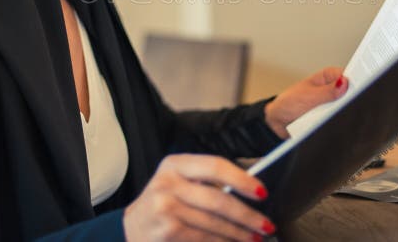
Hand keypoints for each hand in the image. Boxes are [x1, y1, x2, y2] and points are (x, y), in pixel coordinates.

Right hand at [123, 154, 275, 241]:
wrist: (131, 228)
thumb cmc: (163, 203)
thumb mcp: (178, 181)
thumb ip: (207, 181)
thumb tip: (250, 192)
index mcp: (174, 164)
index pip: (215, 166)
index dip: (242, 179)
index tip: (262, 192)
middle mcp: (168, 183)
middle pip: (218, 199)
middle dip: (247, 215)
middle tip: (266, 224)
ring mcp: (165, 208)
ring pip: (214, 223)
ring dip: (239, 234)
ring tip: (255, 237)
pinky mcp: (167, 232)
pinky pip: (204, 238)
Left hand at [264, 66, 347, 138]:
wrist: (278, 122)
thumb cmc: (288, 103)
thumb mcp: (309, 96)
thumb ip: (327, 92)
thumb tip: (344, 84)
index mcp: (328, 77)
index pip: (348, 76)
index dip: (355, 83)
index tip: (358, 91)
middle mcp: (332, 89)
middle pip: (350, 94)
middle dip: (349, 102)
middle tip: (343, 107)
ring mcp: (332, 105)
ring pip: (346, 109)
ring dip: (341, 114)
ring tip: (332, 117)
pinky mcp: (330, 118)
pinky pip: (339, 121)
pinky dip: (336, 123)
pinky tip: (332, 126)